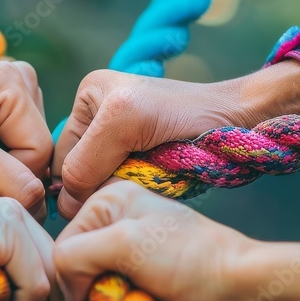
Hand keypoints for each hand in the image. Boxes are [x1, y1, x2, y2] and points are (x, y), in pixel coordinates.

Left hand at [0, 61, 51, 217]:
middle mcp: (22, 79)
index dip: (12, 178)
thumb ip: (9, 181)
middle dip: (8, 173)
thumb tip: (42, 206)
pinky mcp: (9, 110)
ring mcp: (17, 93)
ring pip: (31, 156)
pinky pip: (21, 152)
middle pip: (39, 152)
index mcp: (14, 79)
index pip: (40, 150)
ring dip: (3, 170)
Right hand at [52, 63, 299, 218]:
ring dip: (121, 192)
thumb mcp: (125, 122)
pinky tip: (156, 187)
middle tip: (136, 178)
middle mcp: (99, 121)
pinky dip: (136, 196)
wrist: (241, 123)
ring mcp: (121, 148)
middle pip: (78, 177)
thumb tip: (65, 201)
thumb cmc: (190, 113)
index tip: (111, 180)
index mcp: (88, 99)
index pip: (58, 157)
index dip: (75, 180)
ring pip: (100, 191)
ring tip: (149, 180)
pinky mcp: (142, 169)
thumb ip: (85, 158)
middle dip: (101, 185)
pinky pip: (123, 195)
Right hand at [53, 181, 268, 300]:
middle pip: (78, 280)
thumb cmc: (190, 261)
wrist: (247, 294)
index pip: (61, 250)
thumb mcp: (124, 244)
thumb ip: (73, 256)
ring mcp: (135, 260)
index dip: (75, 280)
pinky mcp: (151, 290)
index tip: (103, 292)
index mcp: (109, 201)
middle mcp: (119, 227)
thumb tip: (65, 290)